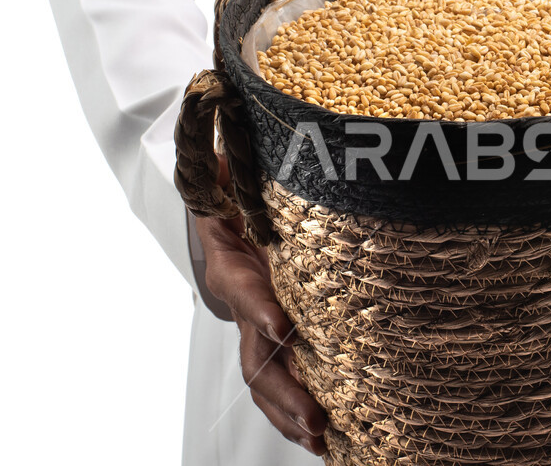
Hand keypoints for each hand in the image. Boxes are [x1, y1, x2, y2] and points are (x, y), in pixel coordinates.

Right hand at [198, 178, 327, 454]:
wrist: (225, 205)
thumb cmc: (238, 187)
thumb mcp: (237, 168)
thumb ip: (233, 155)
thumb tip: (223, 116)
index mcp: (233, 259)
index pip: (242, 286)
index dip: (257, 306)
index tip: (280, 323)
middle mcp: (244, 301)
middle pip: (256, 355)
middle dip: (285, 390)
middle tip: (315, 416)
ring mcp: (257, 325)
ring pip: (268, 378)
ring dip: (293, 412)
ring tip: (321, 439)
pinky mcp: (277, 337)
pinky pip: (283, 379)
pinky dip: (300, 411)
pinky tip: (328, 438)